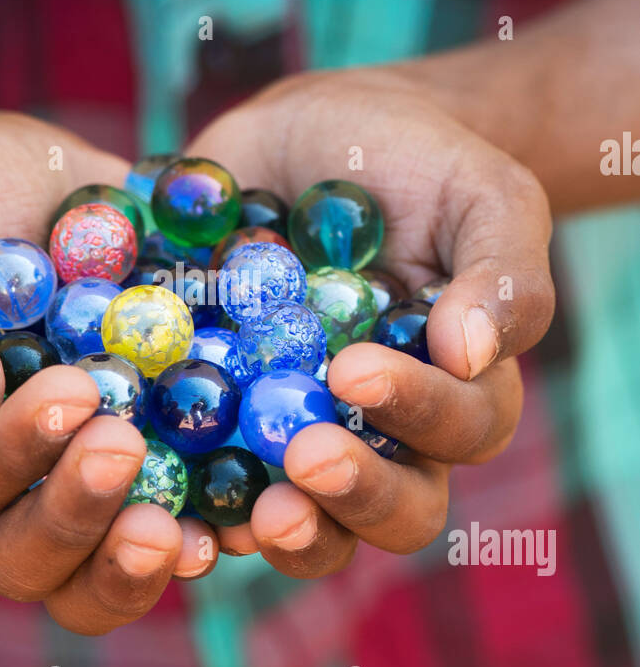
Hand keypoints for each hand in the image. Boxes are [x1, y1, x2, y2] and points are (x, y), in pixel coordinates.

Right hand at [0, 113, 217, 633]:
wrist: (42, 194)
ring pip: (88, 585)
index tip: (74, 388)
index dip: (11, 450)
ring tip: (181, 531)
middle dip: (74, 515)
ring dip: (134, 566)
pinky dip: (202, 543)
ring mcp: (66, 502)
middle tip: (125, 447)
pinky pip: (166, 545)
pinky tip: (238, 525)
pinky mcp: (143, 489)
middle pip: (19, 558)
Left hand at [187, 67, 554, 572]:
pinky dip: (194, 507)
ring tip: (251, 510)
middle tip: (304, 455)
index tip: (354, 370)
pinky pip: (212, 491)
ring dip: (287, 529)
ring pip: (311, 524)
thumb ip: (500, 273)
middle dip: (355, 494)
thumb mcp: (479, 192)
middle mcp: (388, 436)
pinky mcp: (225, 432)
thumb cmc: (416, 163)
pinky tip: (165, 497)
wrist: (315, 137)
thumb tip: (470, 354)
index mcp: (460, 387)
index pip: (462, 427)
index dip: (417, 411)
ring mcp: (302, 440)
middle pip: (397, 509)